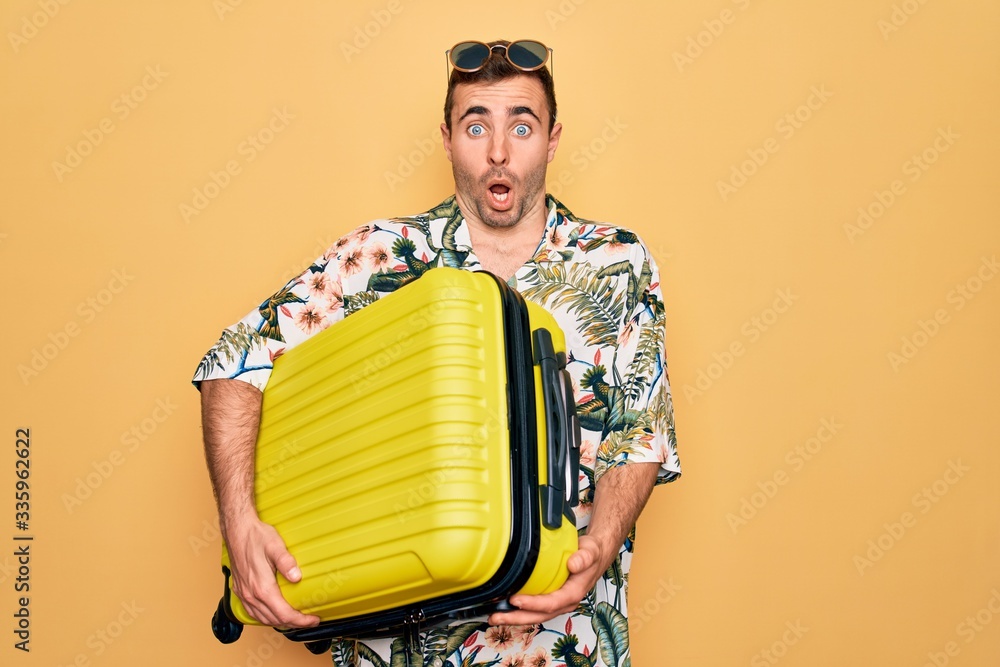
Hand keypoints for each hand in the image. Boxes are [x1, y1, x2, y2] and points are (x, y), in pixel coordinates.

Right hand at [224, 516, 320, 627]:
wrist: (237, 531)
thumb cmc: (255, 537)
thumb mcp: (275, 546)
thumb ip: (286, 562)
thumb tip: (297, 576)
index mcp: (262, 587)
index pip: (284, 613)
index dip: (300, 620)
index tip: (313, 620)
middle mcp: (251, 595)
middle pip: (275, 619)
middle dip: (294, 623)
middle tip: (308, 620)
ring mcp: (244, 594)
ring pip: (263, 618)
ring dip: (280, 622)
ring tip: (294, 619)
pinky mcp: (240, 590)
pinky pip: (253, 612)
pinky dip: (266, 617)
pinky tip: (273, 613)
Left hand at [487, 535, 606, 625]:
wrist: (595, 555)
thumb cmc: (592, 554)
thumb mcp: (591, 551)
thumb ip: (584, 557)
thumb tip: (573, 564)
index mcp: (573, 594)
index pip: (551, 603)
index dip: (533, 604)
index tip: (516, 600)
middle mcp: (565, 602)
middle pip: (539, 616)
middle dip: (517, 618)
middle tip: (496, 617)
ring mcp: (557, 602)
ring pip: (535, 615)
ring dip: (515, 617)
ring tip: (495, 617)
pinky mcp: (551, 598)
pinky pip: (534, 608)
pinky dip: (519, 610)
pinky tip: (505, 608)